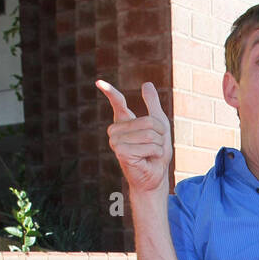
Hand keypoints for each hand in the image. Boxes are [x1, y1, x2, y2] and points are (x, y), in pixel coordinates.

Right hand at [96, 80, 172, 194]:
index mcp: (124, 122)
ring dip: (158, 146)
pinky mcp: (121, 152)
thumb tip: (147, 84)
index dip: (110, 92)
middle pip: (149, 122)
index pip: (118, 102)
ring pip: (150, 134)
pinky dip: (155, 154)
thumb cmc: (156, 154)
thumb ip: (153, 105)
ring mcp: (116, 141)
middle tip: (154, 147)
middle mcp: (116, 130)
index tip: (98, 81)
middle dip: (160, 136)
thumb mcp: (160, 126)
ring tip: (150, 154)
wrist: (154, 177)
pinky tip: (147, 160)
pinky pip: (149, 146)